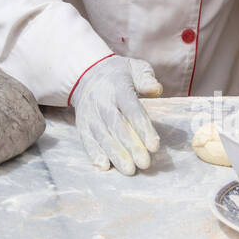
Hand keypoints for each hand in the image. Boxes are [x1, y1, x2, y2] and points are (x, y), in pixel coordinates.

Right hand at [70, 55, 161, 174]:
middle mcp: (102, 101)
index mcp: (118, 87)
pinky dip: (94, 153)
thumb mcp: (134, 68)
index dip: (143, 128)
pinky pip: (87, 140)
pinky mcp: (82, 124)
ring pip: (102, 136)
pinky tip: (104, 167)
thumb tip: (156, 89)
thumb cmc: (119, 74)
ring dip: (115, 155)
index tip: (154, 146)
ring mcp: (90, 114)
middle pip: (117, 126)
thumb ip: (146, 78)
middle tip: (145, 164)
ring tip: (129, 170)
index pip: (131, 109)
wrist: (86, 74)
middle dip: (131, 146)